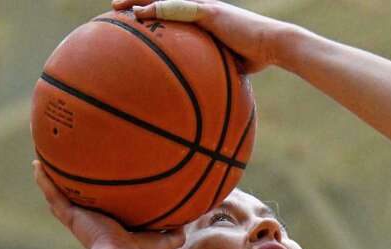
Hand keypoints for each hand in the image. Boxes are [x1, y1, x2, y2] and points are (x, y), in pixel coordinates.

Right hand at [33, 162, 182, 248]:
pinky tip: (36, 165)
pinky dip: (44, 181)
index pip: (103, 206)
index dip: (100, 195)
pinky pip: (54, 196)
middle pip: (79, 198)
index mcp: (109, 225)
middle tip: (68, 164)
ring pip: (61, 195)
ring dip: (52, 179)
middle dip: (73, 184)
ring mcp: (78, 218)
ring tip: (43, 159)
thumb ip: (173, 234)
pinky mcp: (71, 216)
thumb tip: (187, 226)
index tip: (99, 180)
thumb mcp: (161, 241)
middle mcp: (91, 220)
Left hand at [111, 0, 290, 72]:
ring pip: (165, 0)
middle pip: (163, 1)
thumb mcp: (230, 66)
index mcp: (205, 19)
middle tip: (114, 8)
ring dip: (140, 1)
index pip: (172, 11)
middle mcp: (201, 8)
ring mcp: (204, 7)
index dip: (152, 13)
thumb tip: (205, 96)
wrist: (275, 44)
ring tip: (117, 6)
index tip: (132, 19)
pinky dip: (157, 9)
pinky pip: (177, 8)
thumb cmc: (257, 57)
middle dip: (138, 2)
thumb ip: (214, 73)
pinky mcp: (208, 11)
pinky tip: (139, 13)